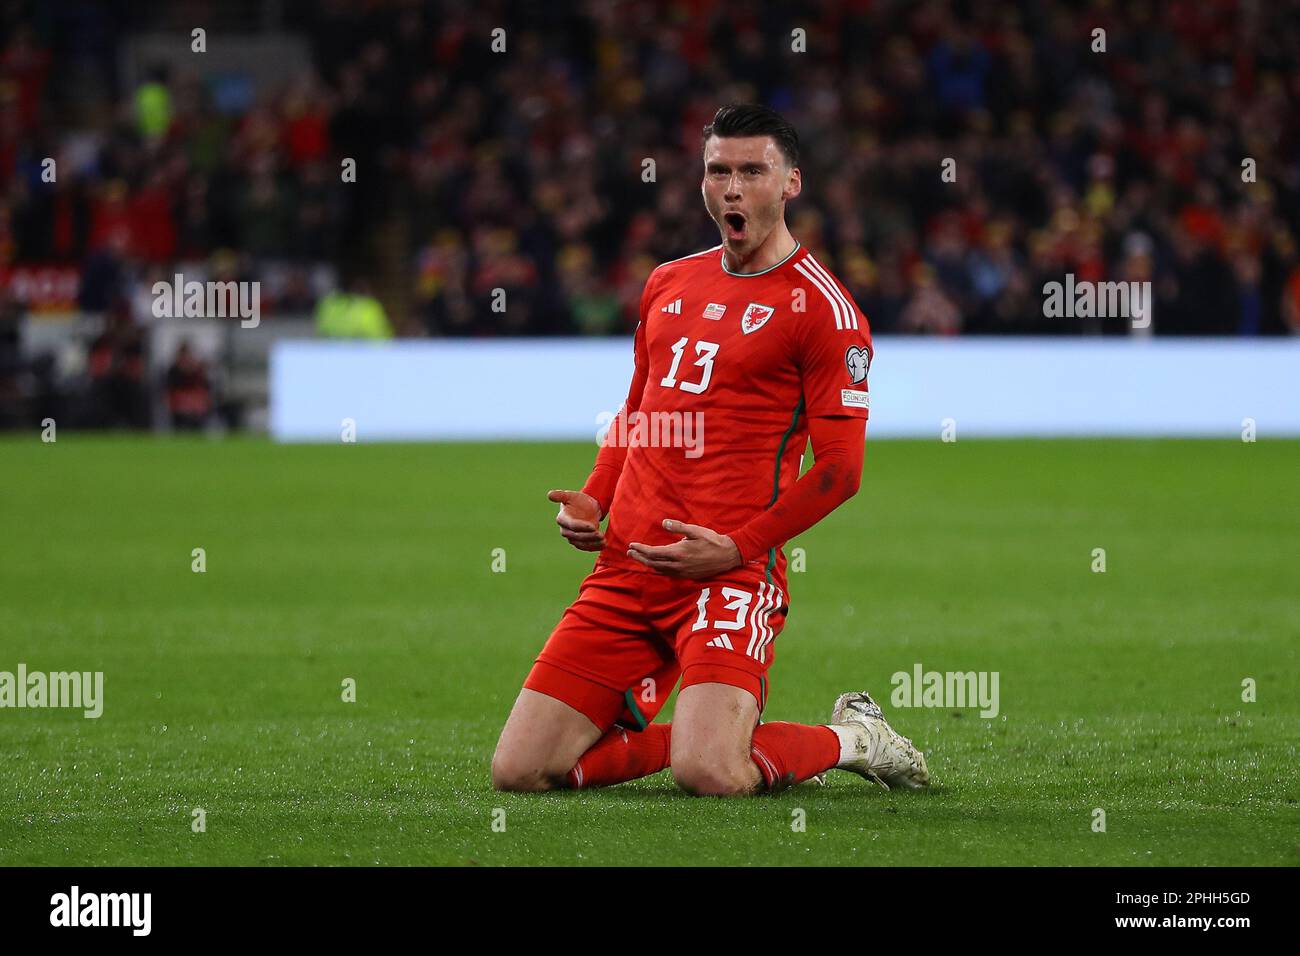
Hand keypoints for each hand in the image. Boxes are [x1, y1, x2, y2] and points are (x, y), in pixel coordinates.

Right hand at [548, 489, 604, 551]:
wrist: (587, 507)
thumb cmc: (578, 500)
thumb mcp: (570, 495)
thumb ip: (561, 495)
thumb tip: (549, 495)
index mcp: (562, 519)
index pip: (572, 525)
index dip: (582, 526)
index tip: (593, 526)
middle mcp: (565, 530)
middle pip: (577, 536)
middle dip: (589, 536)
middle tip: (601, 534)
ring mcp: (572, 537)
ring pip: (581, 543)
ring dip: (593, 543)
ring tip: (603, 540)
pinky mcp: (579, 543)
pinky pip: (586, 547)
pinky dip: (594, 547)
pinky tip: (603, 545)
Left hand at [627, 519, 742, 578]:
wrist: (728, 556)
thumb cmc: (712, 541)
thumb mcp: (696, 530)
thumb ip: (678, 527)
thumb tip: (663, 523)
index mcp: (679, 553)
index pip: (654, 553)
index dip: (641, 549)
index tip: (632, 545)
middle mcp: (678, 565)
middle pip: (653, 563)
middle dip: (640, 558)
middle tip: (630, 552)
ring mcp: (683, 572)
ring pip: (659, 570)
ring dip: (648, 564)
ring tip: (640, 557)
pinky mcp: (687, 575)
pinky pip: (667, 573)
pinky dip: (658, 569)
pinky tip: (656, 565)